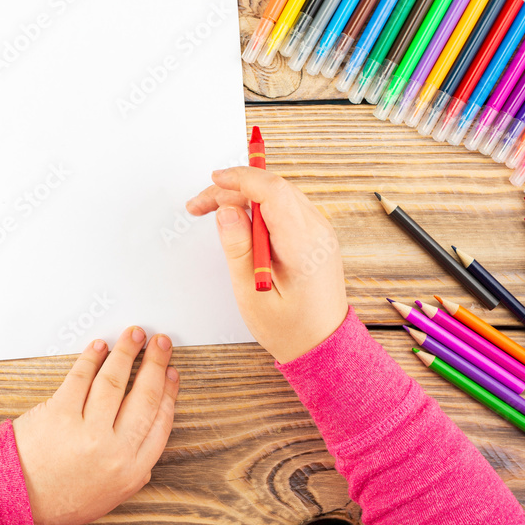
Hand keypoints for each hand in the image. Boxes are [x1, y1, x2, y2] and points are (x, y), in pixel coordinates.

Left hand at [12, 327, 179, 524]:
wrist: (18, 499)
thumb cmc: (59, 498)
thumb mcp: (108, 495)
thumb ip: (131, 470)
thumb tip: (147, 440)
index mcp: (131, 471)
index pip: (160, 422)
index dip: (168, 392)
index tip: (171, 374)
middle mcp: (114, 450)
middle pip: (144, 397)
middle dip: (155, 364)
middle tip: (160, 344)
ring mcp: (87, 431)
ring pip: (115, 382)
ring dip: (127, 353)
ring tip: (133, 336)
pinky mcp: (60, 414)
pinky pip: (81, 378)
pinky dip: (92, 358)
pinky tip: (100, 348)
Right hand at [185, 167, 346, 362]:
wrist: (324, 345)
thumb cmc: (290, 328)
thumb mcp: (252, 293)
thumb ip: (238, 248)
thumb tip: (227, 211)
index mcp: (303, 244)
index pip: (273, 190)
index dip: (241, 178)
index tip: (214, 181)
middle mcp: (317, 231)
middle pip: (272, 188)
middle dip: (233, 189)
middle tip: (200, 206)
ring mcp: (319, 232)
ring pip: (278, 194)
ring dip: (244, 196)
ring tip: (214, 212)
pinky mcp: (315, 236)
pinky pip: (285, 207)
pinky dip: (260, 207)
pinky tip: (240, 221)